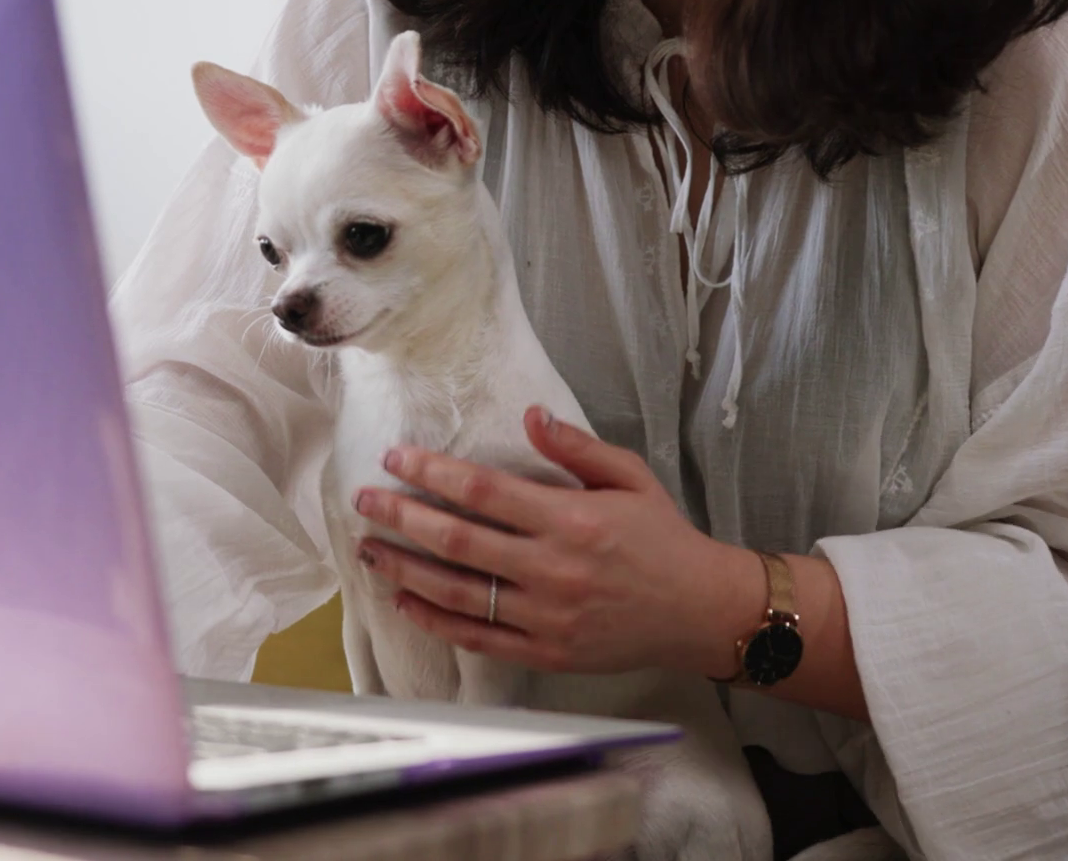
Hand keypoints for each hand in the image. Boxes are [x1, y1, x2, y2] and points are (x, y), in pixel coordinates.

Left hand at [351, 407, 762, 678]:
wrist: (703, 611)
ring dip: (404, 569)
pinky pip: (476, 636)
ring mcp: (545, 616)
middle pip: (456, 540)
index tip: (397, 458)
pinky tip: (405, 600)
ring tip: (368, 549)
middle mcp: (552, 569)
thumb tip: (529, 415)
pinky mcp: (546, 651)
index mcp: (570, 519)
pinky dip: (435, 619)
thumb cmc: (665, 539)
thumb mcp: (630, 477)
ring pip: (456, 592)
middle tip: (364, 501)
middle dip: (401, 517)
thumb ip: (576, 447)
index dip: (431, 473)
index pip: (482, 490)